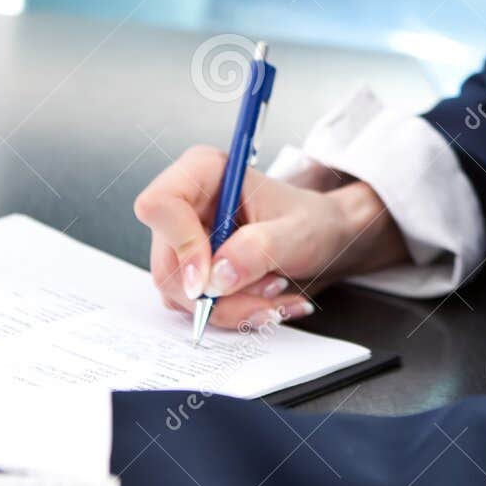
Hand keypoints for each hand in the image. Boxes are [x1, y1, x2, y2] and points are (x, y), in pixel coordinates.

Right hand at [135, 148, 408, 330]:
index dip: (180, 245)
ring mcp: (184, 240)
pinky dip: (233, 313)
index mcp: (204, 173)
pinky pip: (195, 307)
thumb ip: (257, 250)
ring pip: (180, 293)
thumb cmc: (313, 221)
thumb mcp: (296, 233)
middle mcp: (187, 205)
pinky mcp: (191, 271)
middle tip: (269, 291)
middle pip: (167, 263)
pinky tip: (265, 302)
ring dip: (231, 307)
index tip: (209, 280)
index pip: (160, 205)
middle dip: (217, 294)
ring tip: (275, 292)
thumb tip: (215, 279)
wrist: (325, 239)